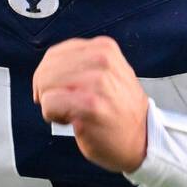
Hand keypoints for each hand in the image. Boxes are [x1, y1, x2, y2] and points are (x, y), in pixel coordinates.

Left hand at [32, 36, 148, 171]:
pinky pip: (49, 104)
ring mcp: (97, 81)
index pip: (54, 55)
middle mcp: (102, 59)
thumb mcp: (107, 72)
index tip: (60, 91)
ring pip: (45, 86)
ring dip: (51, 104)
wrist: (142, 138)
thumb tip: (46, 66)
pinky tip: (73, 121)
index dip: (48, 76)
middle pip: (46, 70)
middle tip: (65, 105)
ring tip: (72, 112)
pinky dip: (53, 116)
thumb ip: (81, 63)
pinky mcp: (90, 105)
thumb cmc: (118, 109)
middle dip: (47, 91)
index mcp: (103, 47)